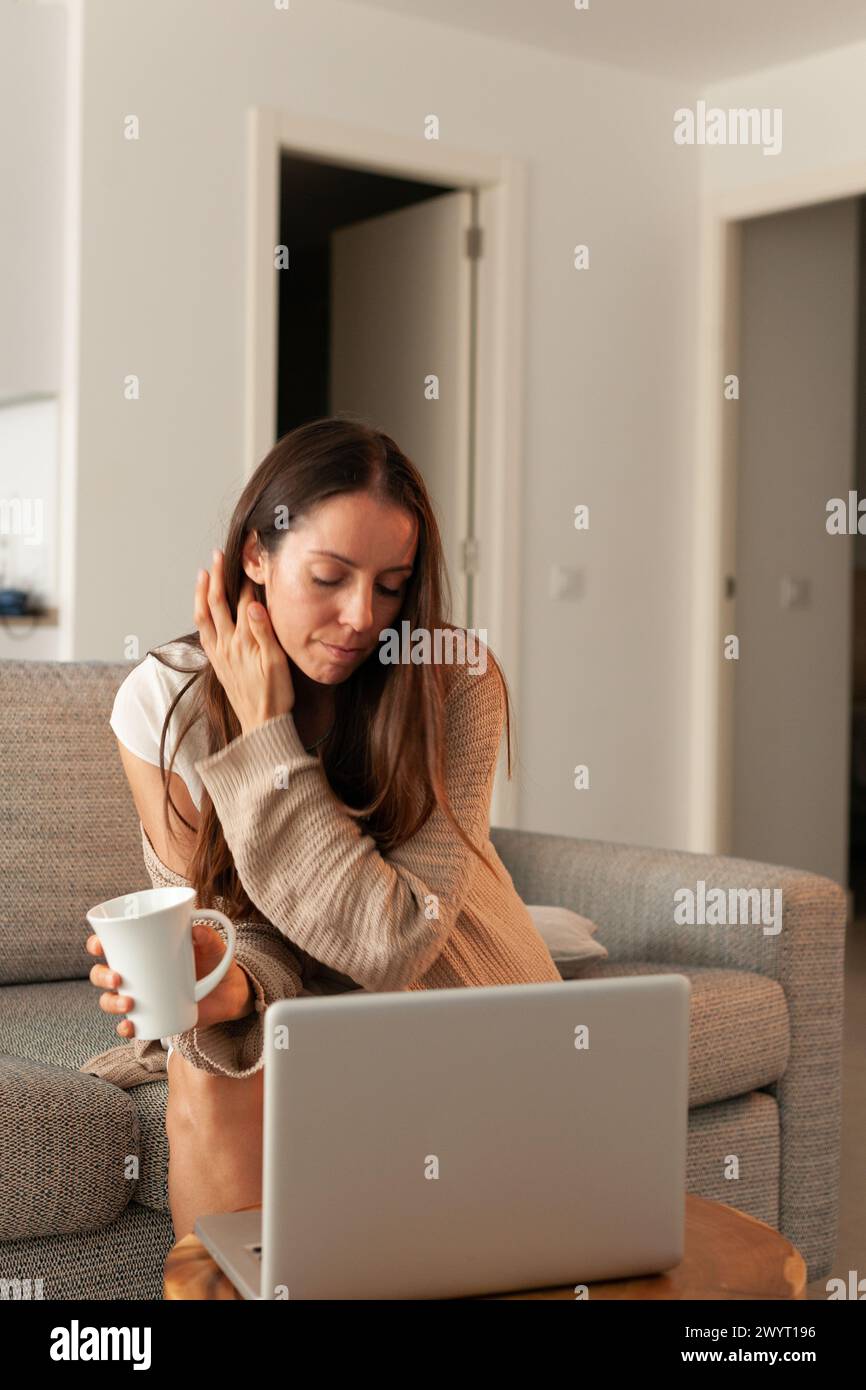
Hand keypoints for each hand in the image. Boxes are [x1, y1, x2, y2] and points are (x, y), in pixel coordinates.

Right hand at [86, 926, 254, 1038]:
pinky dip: (126, 1028)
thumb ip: (207, 935)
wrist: (231, 989)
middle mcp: (136, 973)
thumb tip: (196, 930)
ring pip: (110, 1000)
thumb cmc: (215, 958)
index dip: (97, 944)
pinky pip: (130, 1025)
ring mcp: (142, 996)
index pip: (110, 944)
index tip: (99, 946)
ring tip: (129, 1003)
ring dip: (111, 1003)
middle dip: (101, 976)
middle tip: (117, 979)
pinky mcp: (152, 1016)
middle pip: (102, 974)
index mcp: (143, 949)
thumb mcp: (213, 945)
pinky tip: (130, 1026)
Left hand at [195, 548, 294, 735]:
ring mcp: (219, 654)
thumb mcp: (276, 663)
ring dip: (202, 593)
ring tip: (203, 574)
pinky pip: (203, 633)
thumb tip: (253, 604)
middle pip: (216, 603)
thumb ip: (264, 632)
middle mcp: (227, 645)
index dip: (245, 578)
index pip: (243, 600)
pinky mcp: (217, 663)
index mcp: (244, 641)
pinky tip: (203, 610)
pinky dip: (201, 614)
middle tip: (219, 556)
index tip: (247, 559)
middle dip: (216, 576)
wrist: (262, 725)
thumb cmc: (275, 696)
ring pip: (203, 616)